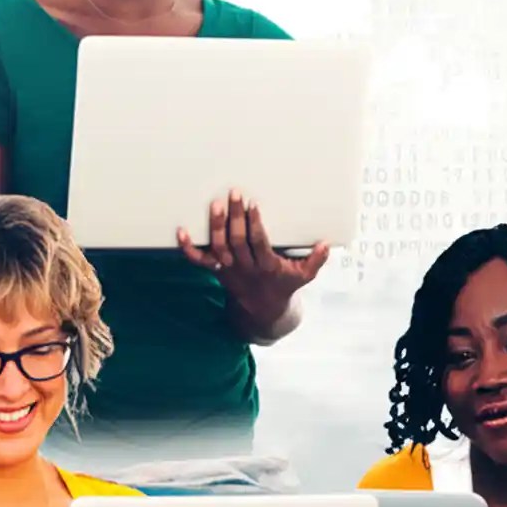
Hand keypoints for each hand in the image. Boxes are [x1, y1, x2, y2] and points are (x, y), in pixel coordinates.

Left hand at [177, 189, 328, 315]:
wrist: (262, 311)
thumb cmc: (284, 286)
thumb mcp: (304, 276)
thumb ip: (316, 260)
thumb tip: (326, 244)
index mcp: (266, 267)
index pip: (259, 243)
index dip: (255, 224)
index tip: (254, 205)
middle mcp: (245, 267)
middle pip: (236, 241)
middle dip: (235, 218)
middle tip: (234, 195)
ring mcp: (228, 269)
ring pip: (218, 247)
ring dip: (215, 226)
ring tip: (216, 204)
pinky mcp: (216, 270)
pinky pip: (198, 260)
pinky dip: (188, 247)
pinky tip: (181, 230)